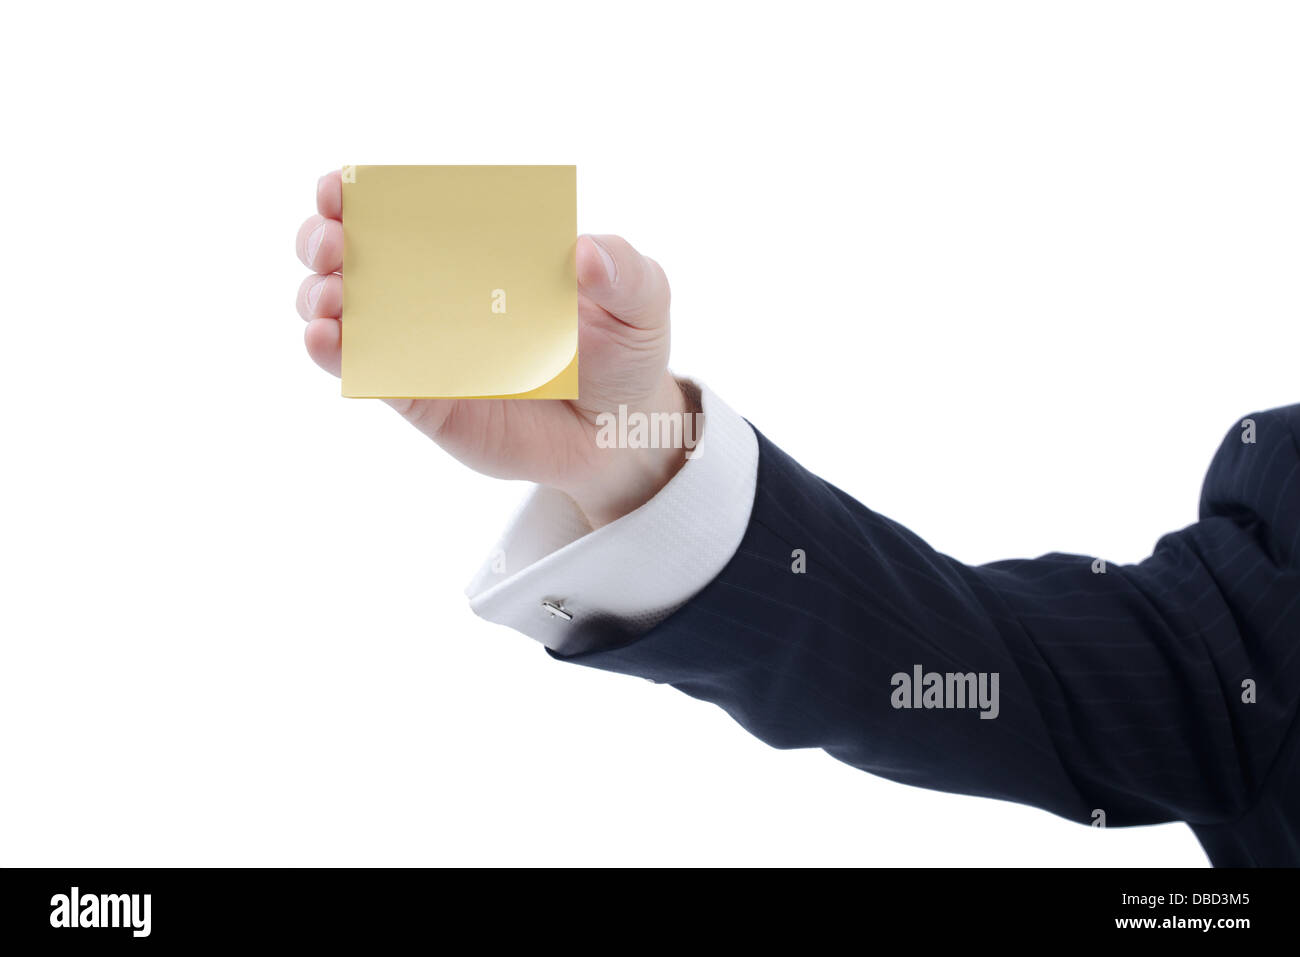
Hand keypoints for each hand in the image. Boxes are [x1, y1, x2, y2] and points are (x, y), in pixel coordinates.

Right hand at [294, 170, 692, 526]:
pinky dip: (336, 355)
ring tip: (328, 297)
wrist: (621, 434)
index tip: (341, 187)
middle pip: (354, 253)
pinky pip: (367, 373)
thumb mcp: (642, 301)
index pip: (406, 208)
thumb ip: (624, 269)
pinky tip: (326, 340)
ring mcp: (423, 346)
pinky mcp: (421, 400)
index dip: (360, 191)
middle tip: (332, 242)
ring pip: (344, 311)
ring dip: (318, 295)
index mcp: (479, 249)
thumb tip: (584, 252)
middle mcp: (437, 291)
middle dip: (324, 238)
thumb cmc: (625, 353)